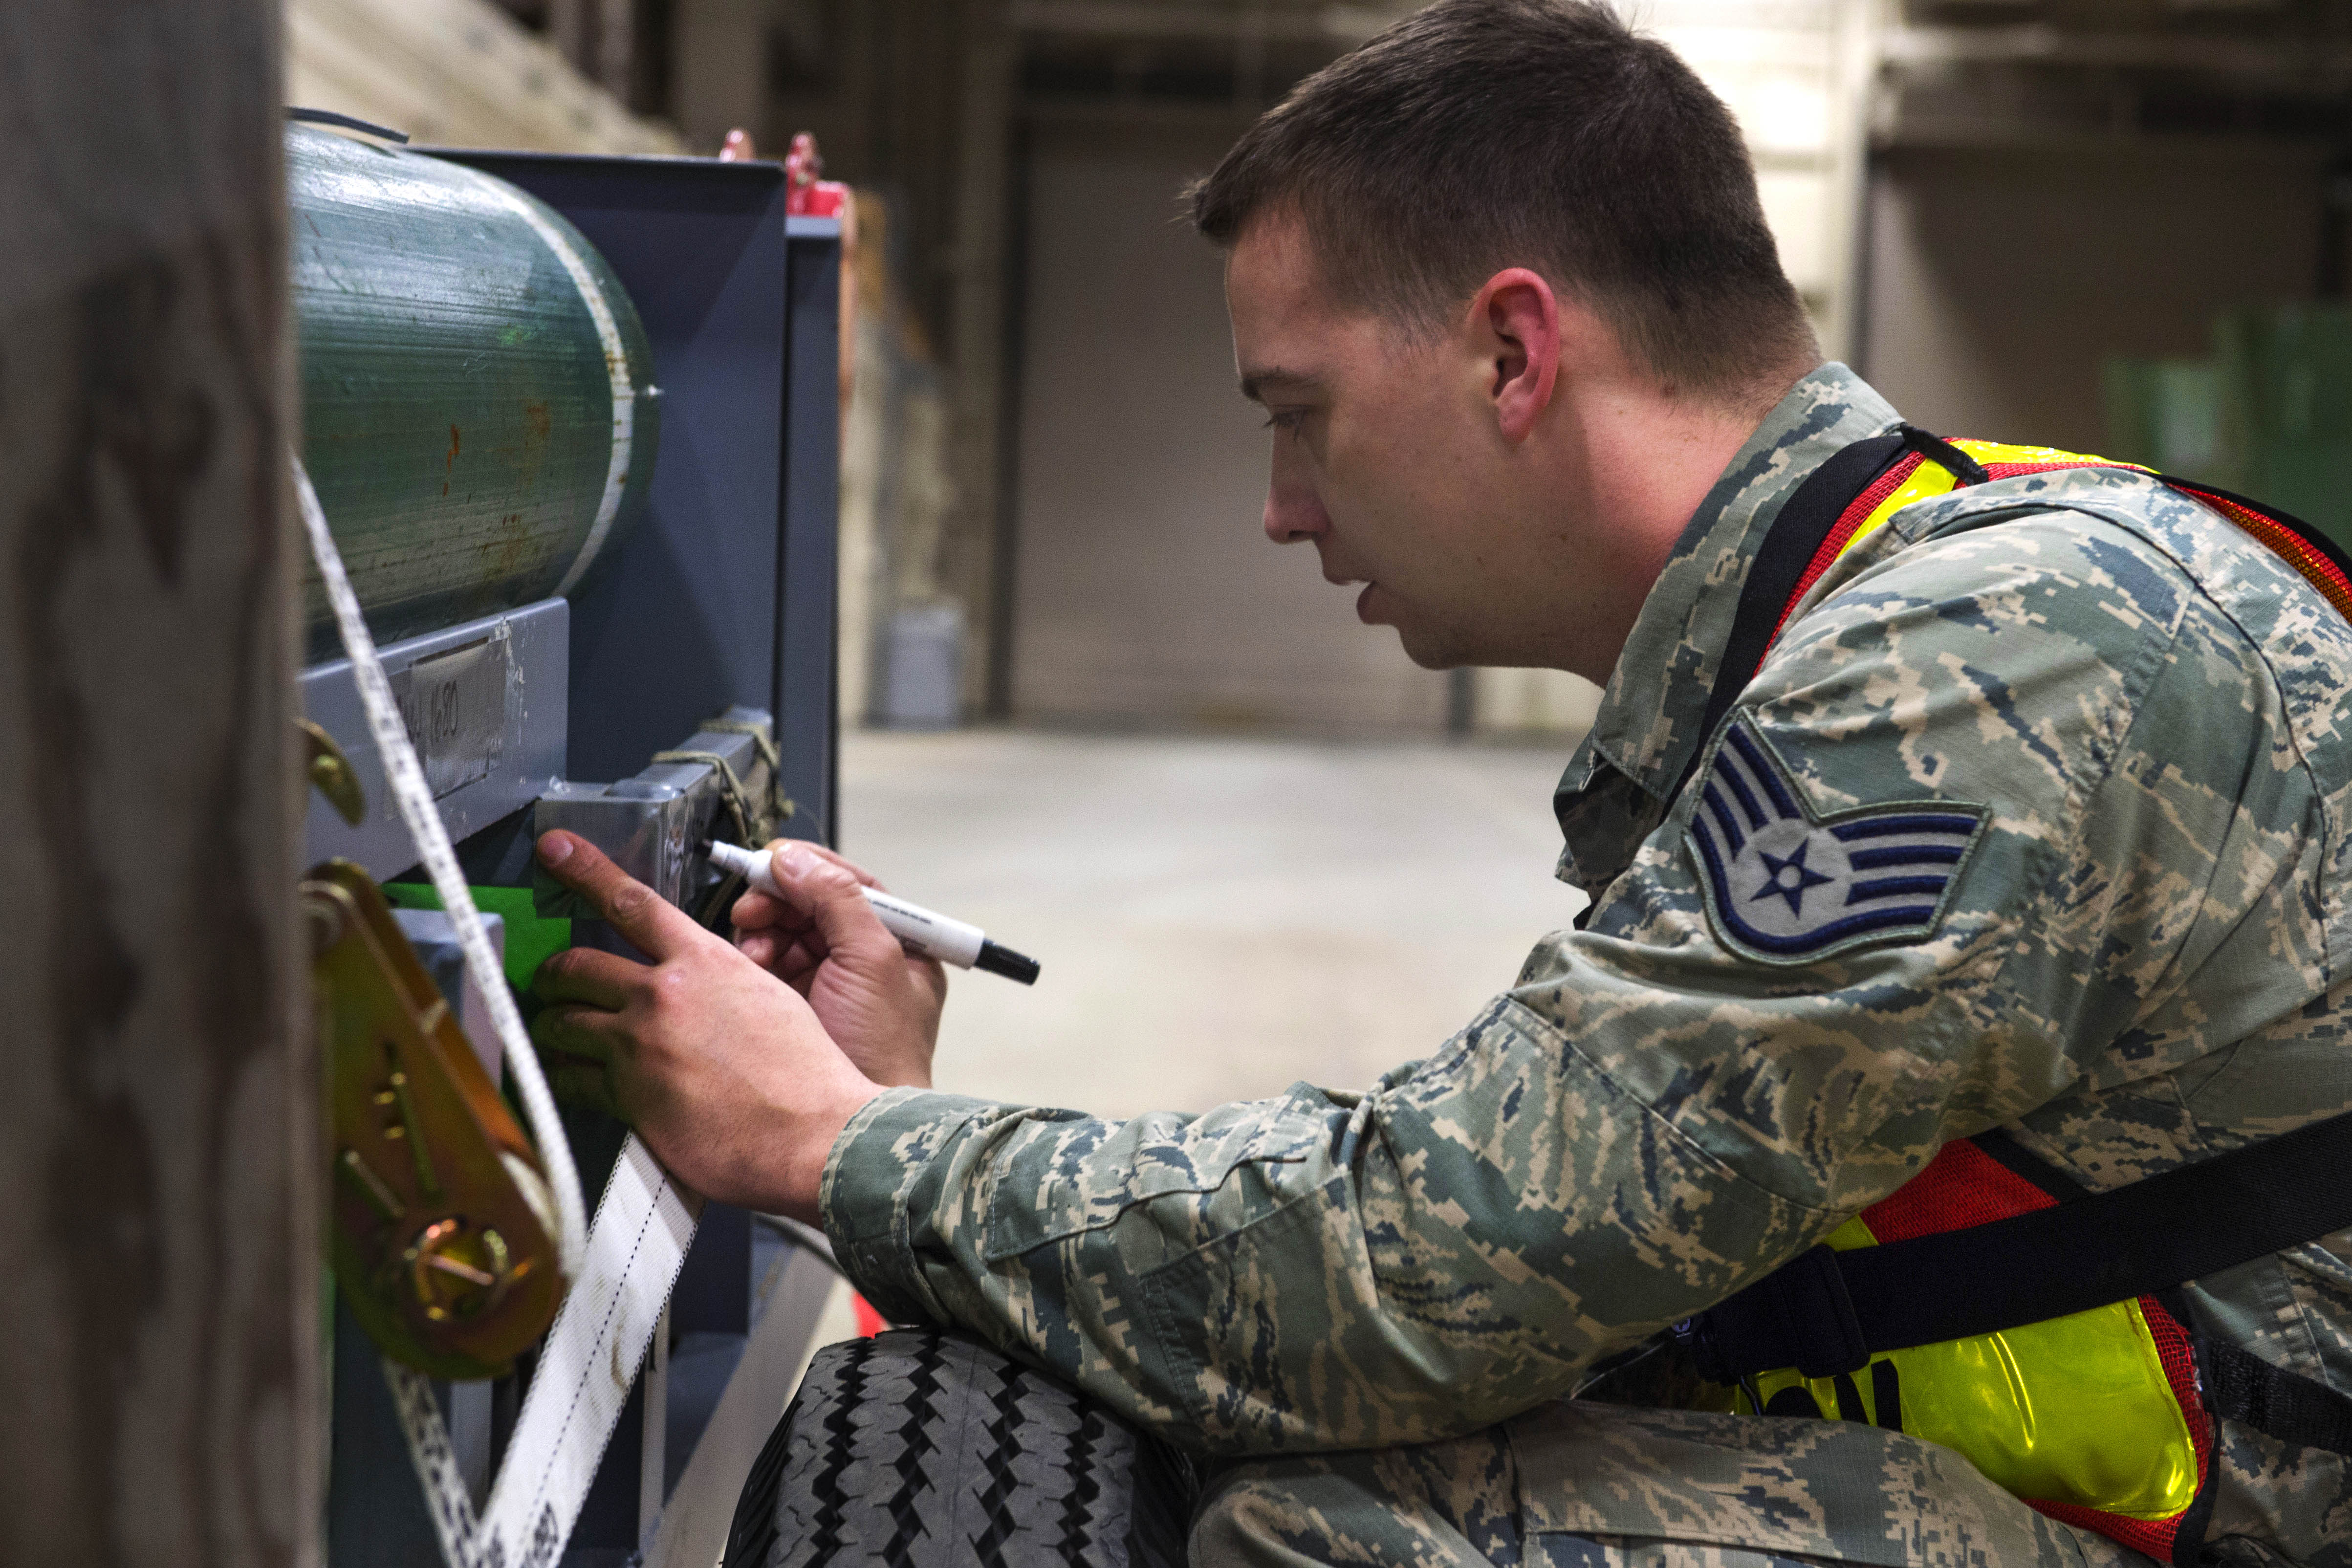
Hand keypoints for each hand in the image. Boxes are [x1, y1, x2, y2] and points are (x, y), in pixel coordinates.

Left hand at [529, 830, 879, 1220]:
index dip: (585, 869)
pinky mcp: (628, 1097)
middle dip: (553, 974)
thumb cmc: (805, 1073)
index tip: (554, 850)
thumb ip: (719, 982)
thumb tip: (693, 985)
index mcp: (704, 962)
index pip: (631, 902)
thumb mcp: (770, 998)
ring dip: (551, 1025)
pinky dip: (561, 1077)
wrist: (816, 1134)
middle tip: (549, 980)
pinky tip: (564, 1080)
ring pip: (563, 1022)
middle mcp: (665, 995)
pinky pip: (570, 1080)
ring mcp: (641, 1046)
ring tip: (551, 1032)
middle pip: (578, 965)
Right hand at [729, 840, 946, 1089]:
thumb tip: (796, 858)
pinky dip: (751, 960)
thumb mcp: (873, 960)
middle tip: (751, 910)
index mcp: (897, 939)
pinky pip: (766, 966)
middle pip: (808, 903)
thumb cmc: (884, 1049)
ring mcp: (826, 981)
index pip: (848, 882)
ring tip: (753, 949)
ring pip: (782, 931)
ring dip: (761, 931)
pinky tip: (746, 969)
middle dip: (776, 901)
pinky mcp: (793, 1005)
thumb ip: (839, 899)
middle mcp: (861, 956)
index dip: (807, 868)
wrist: (859, 1125)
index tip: (771, 863)